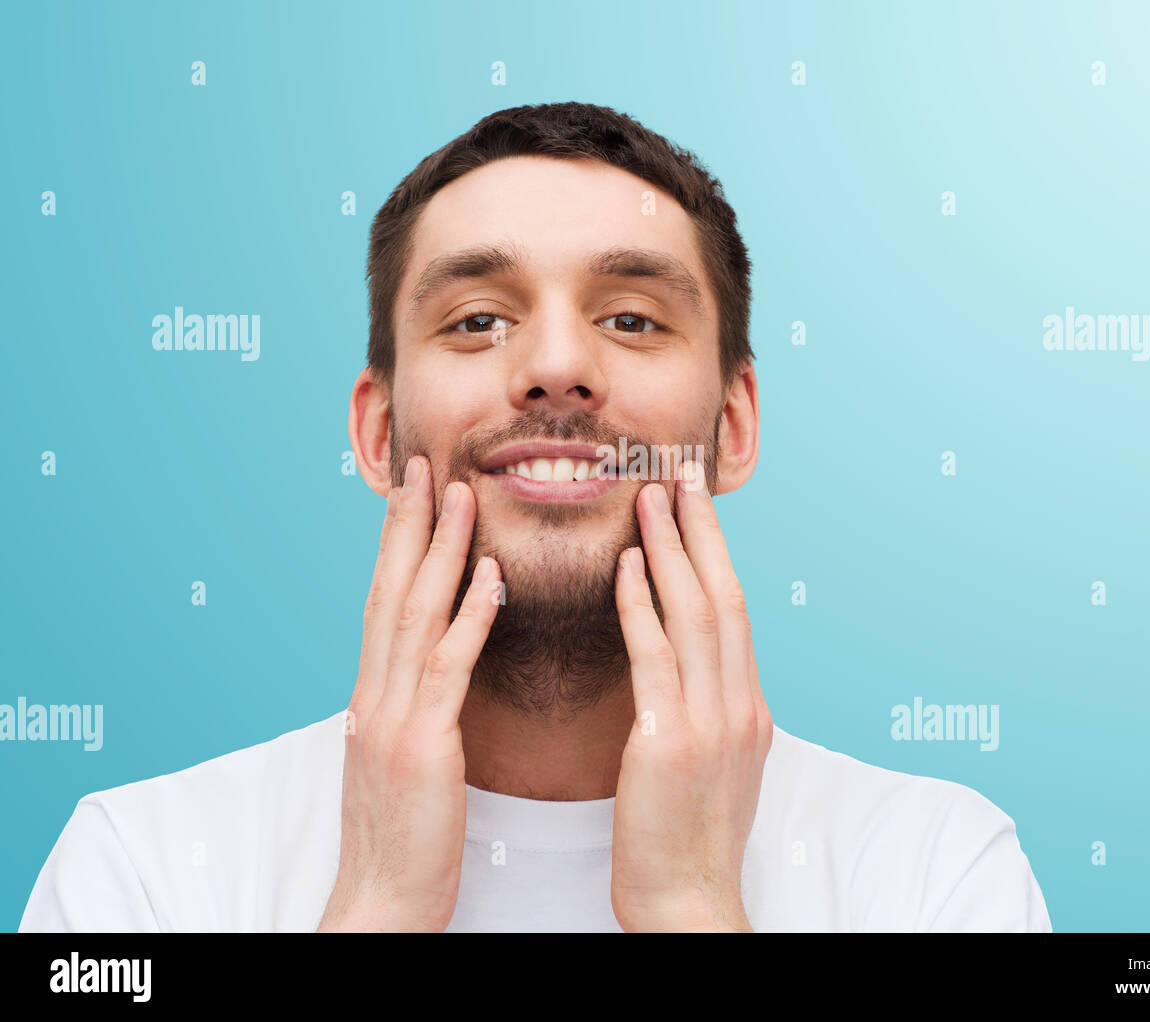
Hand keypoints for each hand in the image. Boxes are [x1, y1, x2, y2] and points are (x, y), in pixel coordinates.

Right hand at [317, 456, 500, 931]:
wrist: (381, 903)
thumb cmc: (404, 837)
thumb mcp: (402, 759)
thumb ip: (413, 706)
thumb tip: (429, 668)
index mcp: (374, 698)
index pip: (385, 602)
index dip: (400, 543)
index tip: (416, 493)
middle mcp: (375, 696)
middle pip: (391, 590)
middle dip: (410, 524)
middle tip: (428, 465)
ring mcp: (393, 719)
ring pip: (415, 614)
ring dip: (440, 550)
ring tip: (460, 494)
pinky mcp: (422, 748)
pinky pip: (448, 668)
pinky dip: (469, 617)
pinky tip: (492, 577)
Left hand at [610, 460, 772, 931]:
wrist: (688, 903)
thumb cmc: (687, 838)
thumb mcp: (716, 762)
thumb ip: (711, 707)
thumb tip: (700, 667)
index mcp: (749, 707)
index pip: (735, 609)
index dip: (714, 551)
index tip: (696, 504)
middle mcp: (741, 705)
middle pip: (725, 594)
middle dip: (702, 529)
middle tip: (681, 471)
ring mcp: (712, 722)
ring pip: (697, 613)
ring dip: (673, 549)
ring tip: (651, 495)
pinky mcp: (670, 743)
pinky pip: (656, 658)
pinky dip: (642, 606)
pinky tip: (625, 566)